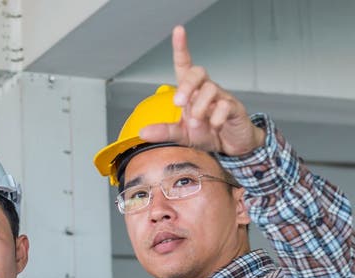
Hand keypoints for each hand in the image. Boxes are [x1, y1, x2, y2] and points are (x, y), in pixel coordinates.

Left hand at [140, 25, 264, 155]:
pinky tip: (213, 125)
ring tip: (196, 122)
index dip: (181, 48)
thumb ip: (164, 131)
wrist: (230, 146)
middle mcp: (205, 90)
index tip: (178, 31)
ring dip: (200, 106)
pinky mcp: (234, 108)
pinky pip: (226, 105)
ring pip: (211, 88)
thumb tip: (143, 132)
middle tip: (178, 103)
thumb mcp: (181, 135)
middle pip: (198, 73)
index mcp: (191, 93)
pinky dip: (216, 116)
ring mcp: (221, 97)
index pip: (185, 65)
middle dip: (187, 86)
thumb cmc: (206, 133)